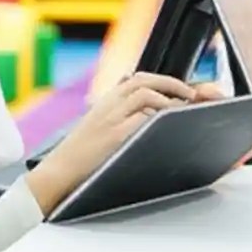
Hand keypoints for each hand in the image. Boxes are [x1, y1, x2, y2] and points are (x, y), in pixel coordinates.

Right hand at [25, 73, 195, 214]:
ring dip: (168, 98)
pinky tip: (169, 125)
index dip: (163, 81)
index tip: (180, 89)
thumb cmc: (81, 154)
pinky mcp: (115, 135)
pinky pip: (142, 117)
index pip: (137, 79)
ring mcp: (111, 119)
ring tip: (184, 108)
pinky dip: (158, 117)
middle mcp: (108, 105)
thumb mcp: (97, 125)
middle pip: (144, 80)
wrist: (60, 172)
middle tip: (191, 95)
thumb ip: (118, 112)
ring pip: (145, 94)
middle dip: (172, 83)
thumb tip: (143, 104)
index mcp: (106, 101)